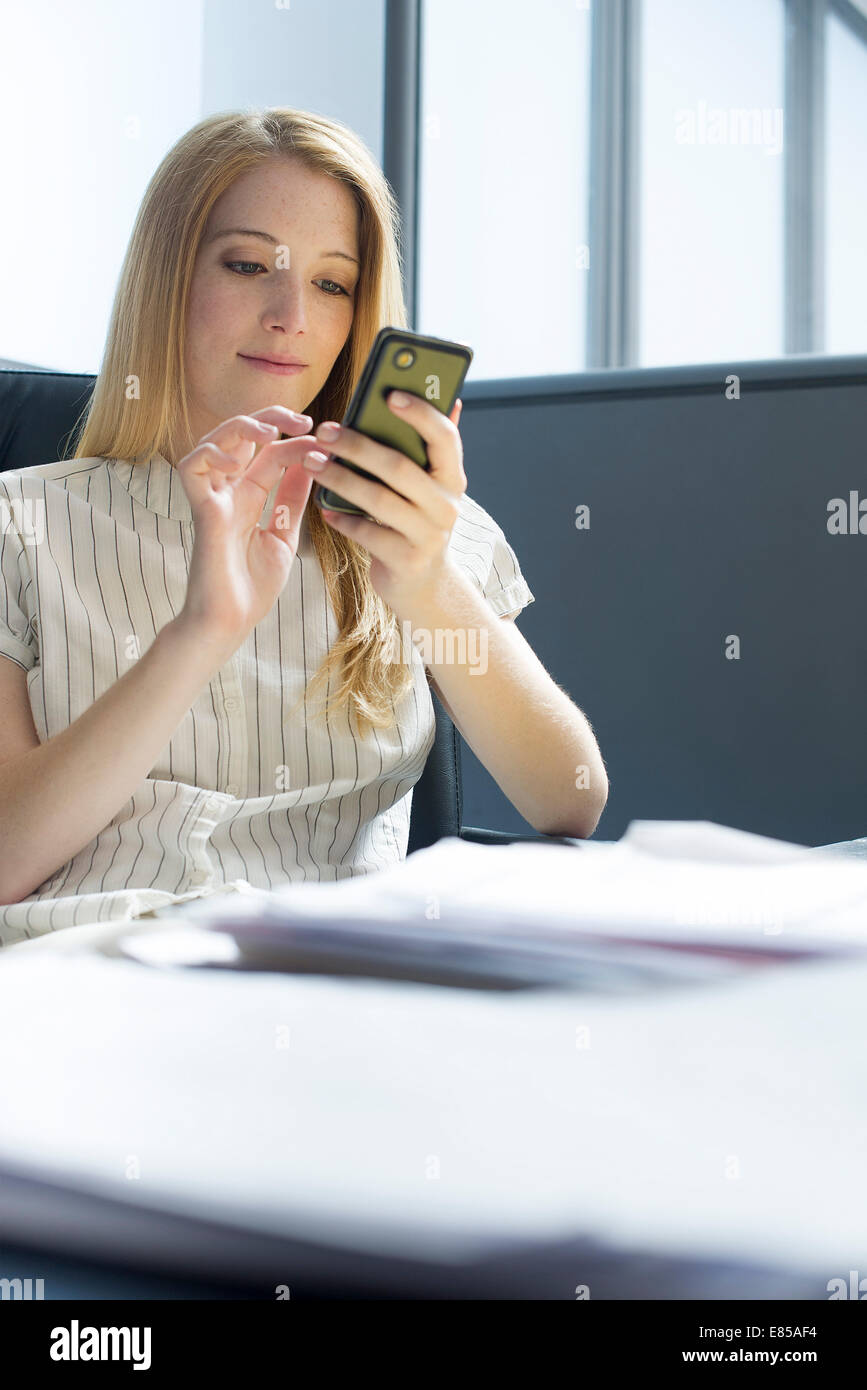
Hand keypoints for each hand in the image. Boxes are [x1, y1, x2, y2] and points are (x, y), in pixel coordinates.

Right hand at [177, 405, 318, 647]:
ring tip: (270, 432)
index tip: (324, 438)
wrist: (231, 622)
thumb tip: (310, 465)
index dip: (295, 439)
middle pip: (240, 436)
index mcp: (250, 497)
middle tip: (302, 419)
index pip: (270, 452)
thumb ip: (292, 501)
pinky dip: (211, 455)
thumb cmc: (252, 587)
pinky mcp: (202, 512)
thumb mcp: (284, 536)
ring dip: (241, 428)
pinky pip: (192, 469)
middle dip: (270, 419)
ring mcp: (213, 499)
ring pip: (214, 441)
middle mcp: (229, 492)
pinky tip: (238, 462)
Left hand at [303, 393, 466, 618]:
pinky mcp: (406, 560)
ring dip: (340, 478)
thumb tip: (452, 399)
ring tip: (311, 462)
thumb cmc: (419, 524)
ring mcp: (428, 535)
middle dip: (358, 445)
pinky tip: (324, 508)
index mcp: (453, 479)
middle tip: (325, 431)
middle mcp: (446, 506)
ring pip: (378, 500)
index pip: (444, 438)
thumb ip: (435, 448)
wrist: (425, 586)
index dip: (420, 413)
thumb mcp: (434, 488)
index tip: (389, 393)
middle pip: (400, 467)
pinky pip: (367, 533)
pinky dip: (343, 519)